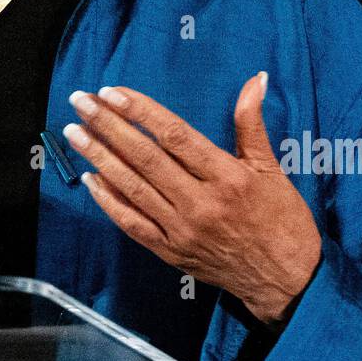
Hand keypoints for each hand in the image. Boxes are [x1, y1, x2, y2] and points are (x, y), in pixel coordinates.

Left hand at [64, 73, 320, 327]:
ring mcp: (182, 230)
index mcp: (226, 177)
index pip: (174, 135)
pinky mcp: (171, 252)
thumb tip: (256, 79)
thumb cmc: (282, 220)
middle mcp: (200, 203)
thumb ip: (252, 123)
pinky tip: (89, 179)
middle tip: (80, 101)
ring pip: (132, 188)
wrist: (286, 281)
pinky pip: (132, 224)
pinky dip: (108, 202)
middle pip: (145, 157)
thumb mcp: (272, 168)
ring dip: (99, 157)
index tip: (113, 92)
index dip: (140, 111)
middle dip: (108, 126)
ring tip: (74, 132)